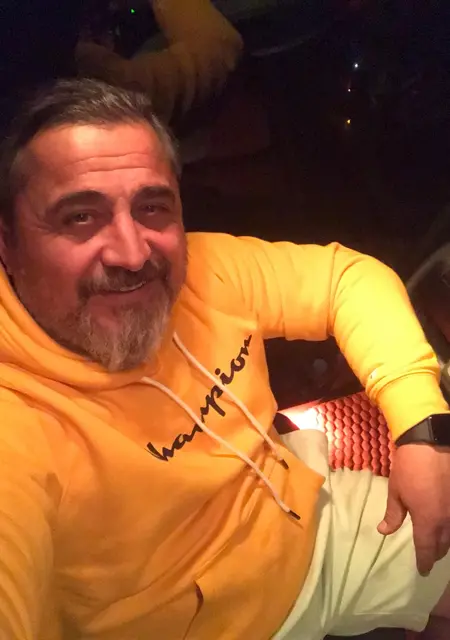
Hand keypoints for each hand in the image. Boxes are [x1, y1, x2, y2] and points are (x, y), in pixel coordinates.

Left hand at [377, 444, 449, 575]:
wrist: (431, 443)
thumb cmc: (409, 467)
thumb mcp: (396, 491)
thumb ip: (393, 515)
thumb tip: (383, 531)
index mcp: (428, 521)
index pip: (427, 550)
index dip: (424, 562)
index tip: (422, 571)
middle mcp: (447, 520)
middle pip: (444, 545)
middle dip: (435, 553)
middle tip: (428, 555)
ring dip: (445, 541)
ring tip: (437, 542)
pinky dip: (449, 526)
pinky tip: (445, 523)